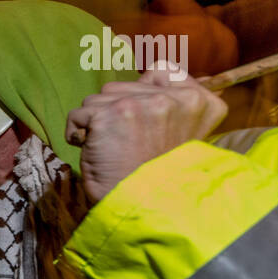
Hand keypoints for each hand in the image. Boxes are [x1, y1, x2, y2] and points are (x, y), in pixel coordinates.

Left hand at [66, 65, 227, 203]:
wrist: (147, 208)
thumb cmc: (159, 177)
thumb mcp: (182, 135)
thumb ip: (173, 104)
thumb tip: (150, 75)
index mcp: (200, 102)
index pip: (162, 70)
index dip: (140, 93)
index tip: (140, 120)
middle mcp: (173, 98)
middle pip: (121, 87)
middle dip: (114, 113)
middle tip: (127, 145)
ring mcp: (140, 104)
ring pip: (96, 100)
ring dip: (96, 125)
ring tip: (113, 150)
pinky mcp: (109, 115)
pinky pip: (78, 117)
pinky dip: (77, 135)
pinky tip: (95, 153)